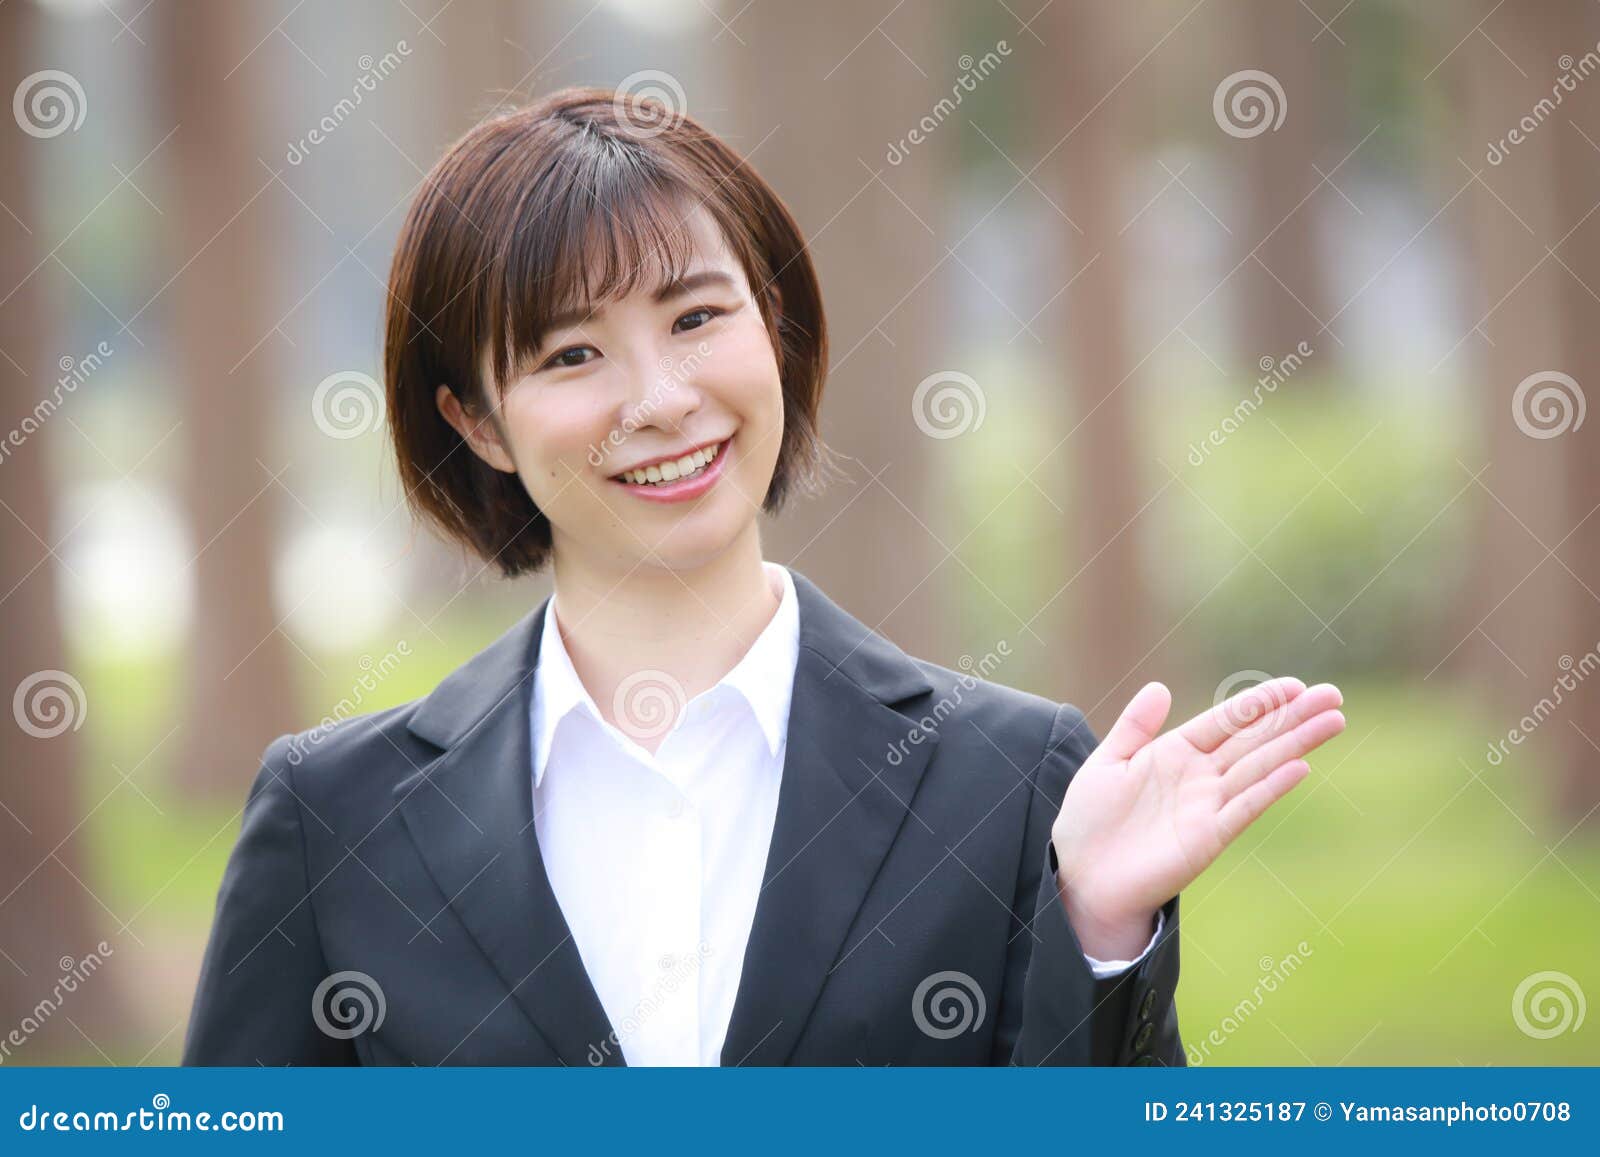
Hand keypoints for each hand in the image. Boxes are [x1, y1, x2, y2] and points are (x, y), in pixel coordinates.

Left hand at [1051, 678, 1345, 958]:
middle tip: (1333, 696)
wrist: (1084, 878)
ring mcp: (1207, 805)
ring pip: (1260, 766)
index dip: (1259, 703)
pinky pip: (1245, 806)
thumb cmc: (1090, 822)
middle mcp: (1199, 776)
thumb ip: (1134, 726)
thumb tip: (1159, 686)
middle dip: (1292, 717)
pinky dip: (1271, 787)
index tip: (1294, 685)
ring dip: (1295, 744)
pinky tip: (1300, 767)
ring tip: (1333, 721)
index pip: (1226, 721)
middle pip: (1254, 739)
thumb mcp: (1107, 763)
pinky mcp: (1208, 837)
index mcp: (1174, 753)